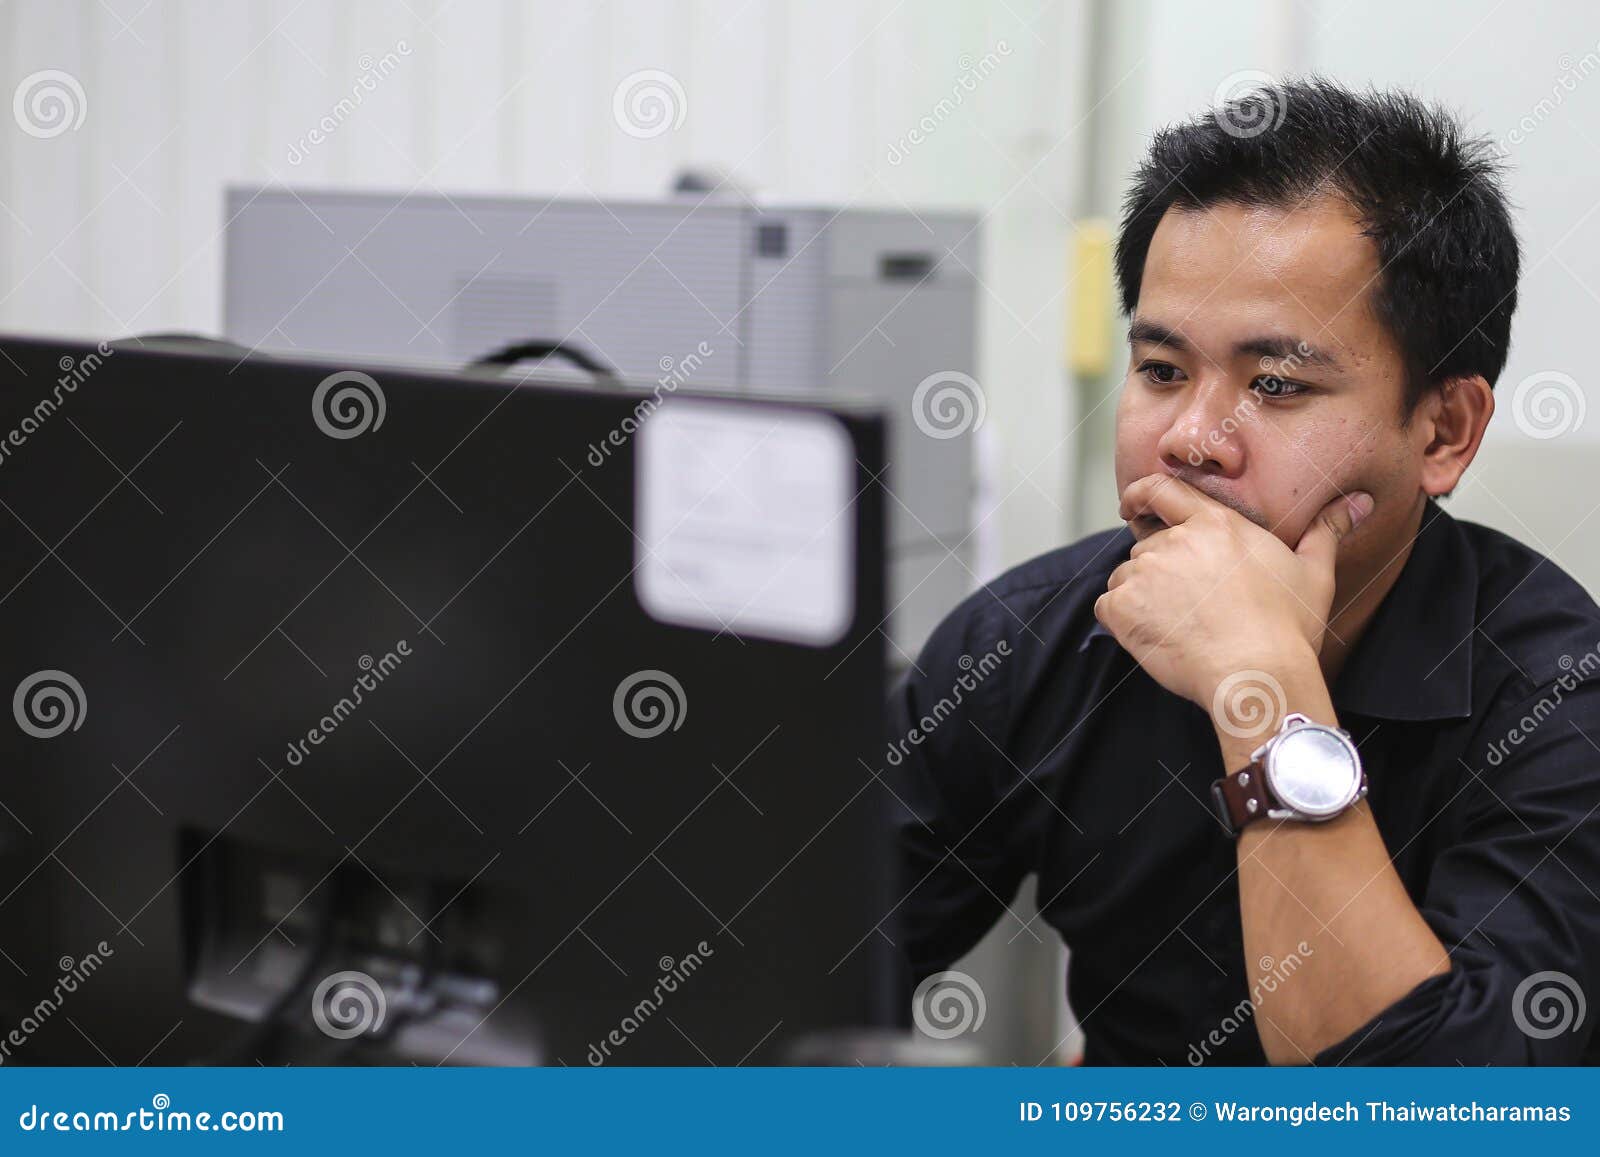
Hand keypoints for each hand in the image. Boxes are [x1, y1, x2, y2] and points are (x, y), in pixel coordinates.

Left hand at [1093, 473, 1372, 710]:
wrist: (1257, 674)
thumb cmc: (1288, 628)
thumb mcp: (1314, 572)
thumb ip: (1326, 531)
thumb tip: (1358, 502)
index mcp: (1215, 524)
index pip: (1161, 490)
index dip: (1140, 495)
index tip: (1131, 505)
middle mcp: (1175, 541)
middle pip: (1147, 547)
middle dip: (1160, 572)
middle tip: (1190, 607)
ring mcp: (1145, 572)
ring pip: (1126, 577)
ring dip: (1142, 598)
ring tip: (1181, 626)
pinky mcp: (1124, 607)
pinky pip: (1108, 607)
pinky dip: (1122, 621)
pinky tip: (1155, 637)